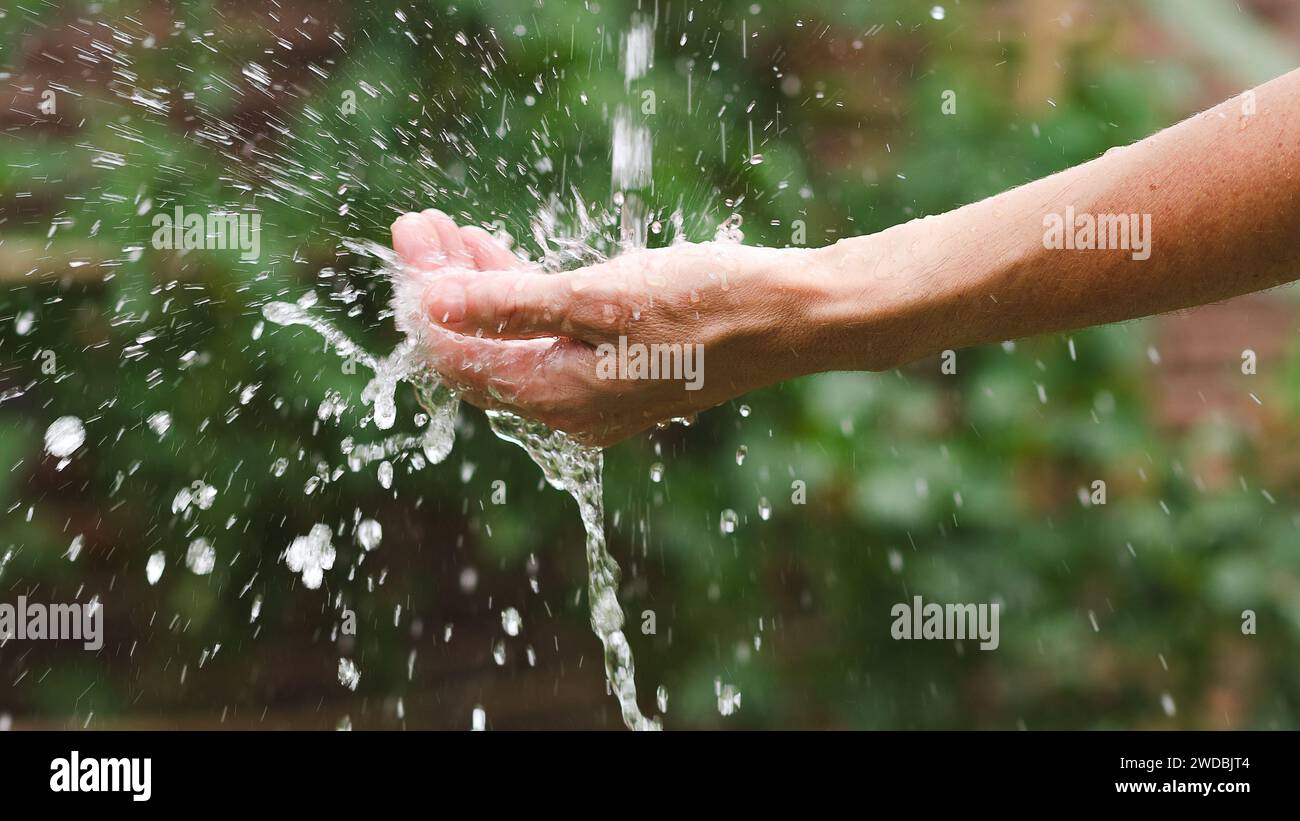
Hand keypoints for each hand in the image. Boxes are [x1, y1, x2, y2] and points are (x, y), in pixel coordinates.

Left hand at [389, 209, 832, 445]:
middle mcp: (569, 408)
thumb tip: (430, 305)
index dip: (423, 300)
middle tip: (418, 227)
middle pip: (480, 350)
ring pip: (513, 341)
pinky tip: (502, 260)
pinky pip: (549, 339)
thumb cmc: (705, 306)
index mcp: (557, 399)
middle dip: (444, 287)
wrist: (790, 318)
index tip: (407, 241)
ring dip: (479, 288)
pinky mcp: (618, 369)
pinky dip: (522, 299)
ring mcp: (594, 391)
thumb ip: (509, 305)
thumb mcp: (598, 298)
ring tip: (450, 234)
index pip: (458, 358)